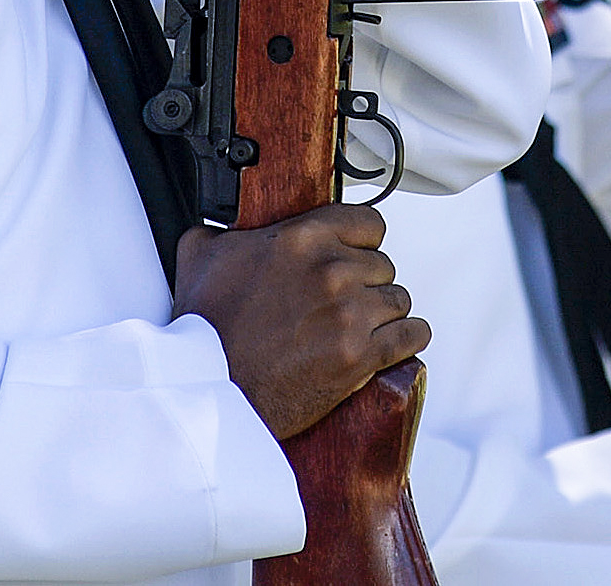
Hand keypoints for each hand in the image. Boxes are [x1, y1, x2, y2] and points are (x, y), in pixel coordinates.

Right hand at [173, 202, 427, 439]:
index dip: (362, 242)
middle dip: (367, 283)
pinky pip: (410, 336)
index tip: (356, 255)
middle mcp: (331, 271)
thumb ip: (220, 230)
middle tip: (344, 302)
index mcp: (302, 239)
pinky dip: (407, 338)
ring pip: (398, 300)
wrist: (206, 387)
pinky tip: (396, 342)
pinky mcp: (359, 356)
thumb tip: (222, 225)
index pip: (369, 223)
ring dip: (384, 313)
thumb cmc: (204, 329)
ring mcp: (349, 313)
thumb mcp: (200, 256)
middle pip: (383, 265)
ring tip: (363, 326)